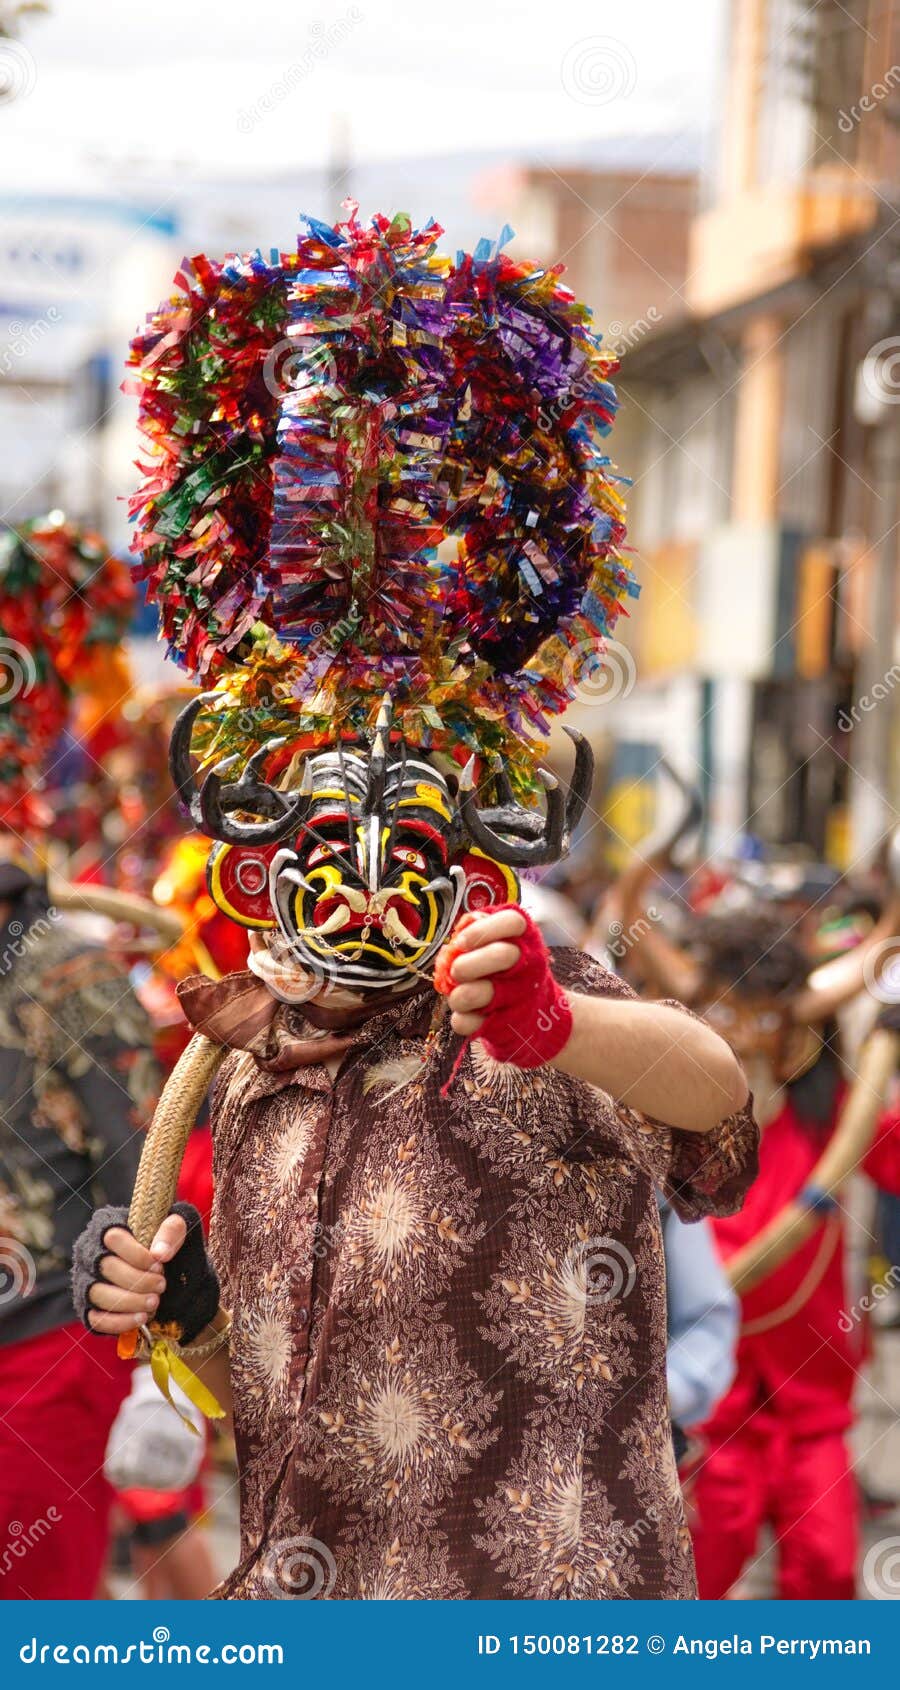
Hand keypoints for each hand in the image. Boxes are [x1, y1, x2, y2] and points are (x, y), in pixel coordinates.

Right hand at [72, 1202, 218, 1343]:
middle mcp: (89, 1252)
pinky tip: (142, 1317)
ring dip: (131, 1301)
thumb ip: (171, 1230)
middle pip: (107, 1268)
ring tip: (154, 1302)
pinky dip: (120, 1321)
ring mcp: (85, 1280)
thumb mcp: (176, 1226)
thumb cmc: (166, 1243)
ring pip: (99, 1294)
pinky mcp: (88, 1307)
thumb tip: (160, 1252)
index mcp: (107, 1226)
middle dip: (138, 1280)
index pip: (113, 1238)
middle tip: (161, 1285)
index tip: (159, 1264)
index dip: (137, 1254)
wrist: (167, 1271)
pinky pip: (96, 1319)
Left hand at [443, 906, 526, 1035]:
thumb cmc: (508, 969)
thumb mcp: (502, 942)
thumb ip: (481, 930)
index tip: (462, 942)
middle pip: (502, 954)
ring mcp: (519, 996)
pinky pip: (472, 1023)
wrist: (534, 1010)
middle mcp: (527, 965)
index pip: (512, 922)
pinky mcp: (505, 1023)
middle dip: (468, 963)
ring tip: (457, 993)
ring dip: (460, 994)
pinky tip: (466, 1014)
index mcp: (526, 940)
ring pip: (483, 992)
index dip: (482, 930)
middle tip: (456, 970)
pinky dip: (462, 1020)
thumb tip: (460, 932)